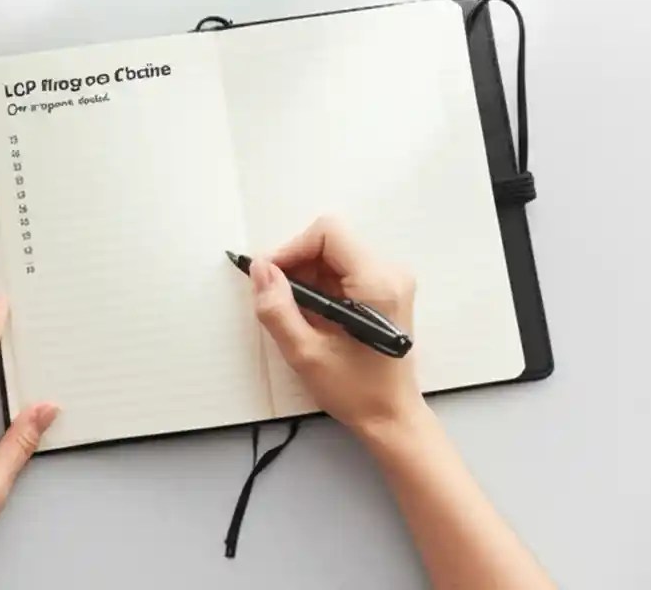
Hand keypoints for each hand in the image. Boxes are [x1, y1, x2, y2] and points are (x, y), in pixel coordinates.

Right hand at [249, 217, 424, 438]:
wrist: (391, 417)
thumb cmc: (355, 391)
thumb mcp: (306, 354)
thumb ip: (277, 308)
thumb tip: (259, 268)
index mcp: (377, 282)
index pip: (328, 233)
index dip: (291, 249)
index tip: (269, 278)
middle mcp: (389, 272)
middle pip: (329, 242)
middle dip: (296, 266)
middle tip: (278, 302)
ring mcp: (389, 279)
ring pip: (332, 255)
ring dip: (305, 278)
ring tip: (296, 315)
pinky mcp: (384, 289)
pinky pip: (341, 270)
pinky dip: (318, 287)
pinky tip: (313, 317)